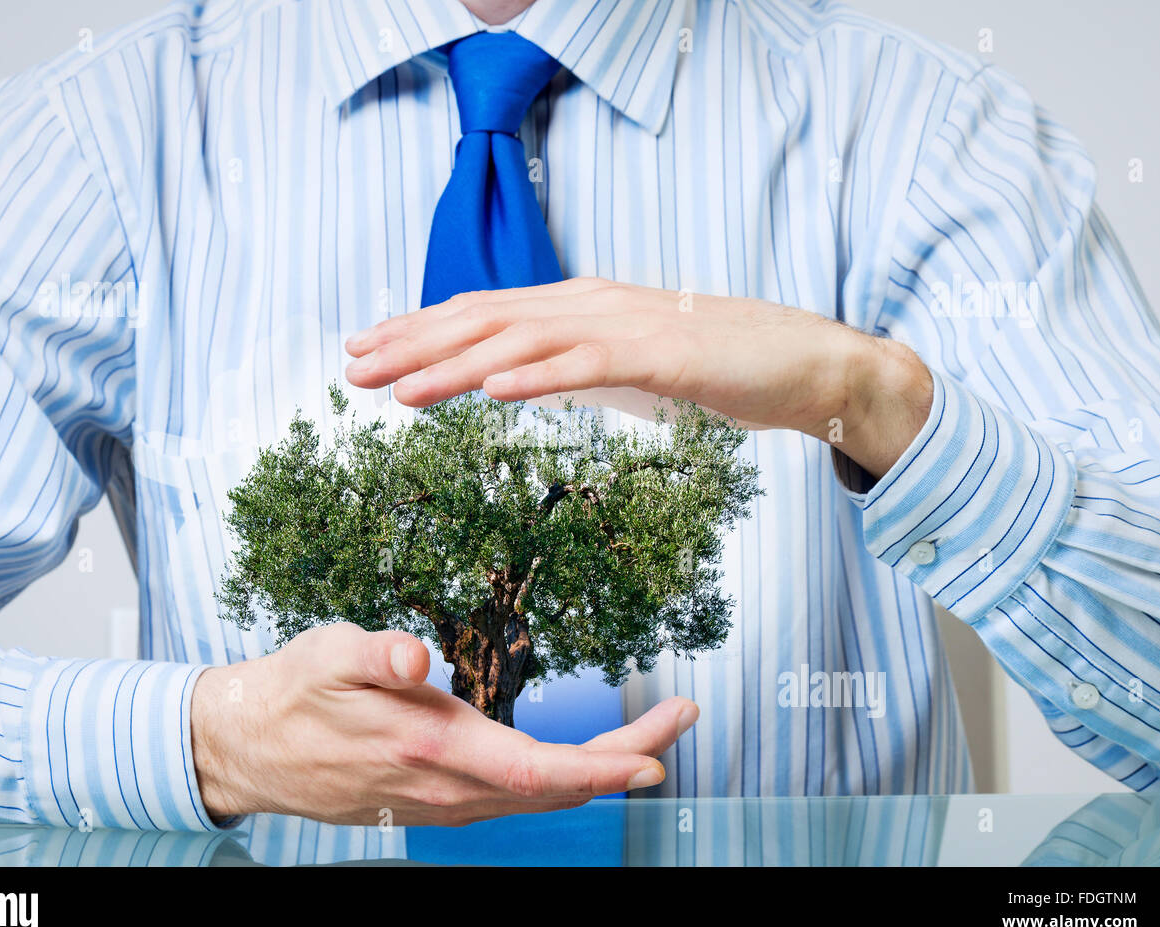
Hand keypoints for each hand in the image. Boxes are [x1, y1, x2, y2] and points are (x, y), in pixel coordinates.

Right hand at [191, 622, 695, 825]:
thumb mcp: (327, 655)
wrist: (253, 748)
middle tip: (684, 715)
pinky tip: (584, 759)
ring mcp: (447, 803)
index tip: (657, 753)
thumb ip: (374, 656)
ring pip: (542, 796)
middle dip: (629, 756)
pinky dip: (566, 779)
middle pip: (558, 786)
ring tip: (654, 732)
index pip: (536, 770)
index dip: (602, 767)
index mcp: (431, 749)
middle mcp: (449, 788)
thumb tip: (415, 658)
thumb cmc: (296, 693)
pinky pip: (519, 799)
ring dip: (604, 767)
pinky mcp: (442, 802)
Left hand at [344, 278, 932, 478]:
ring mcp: (627, 326)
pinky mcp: (664, 356)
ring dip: (456, 364)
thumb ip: (573, 365)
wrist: (806, 362)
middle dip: (414, 343)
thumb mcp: (626, 365)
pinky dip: (538, 374)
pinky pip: (590, 365)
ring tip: (400, 388)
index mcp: (580, 306)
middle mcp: (592, 304)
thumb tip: (518, 377)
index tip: (366, 348)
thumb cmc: (717, 366)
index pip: (483, 313)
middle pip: (487, 319)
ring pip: (524, 340)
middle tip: (353, 368)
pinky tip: (493, 389)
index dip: (419, 329)